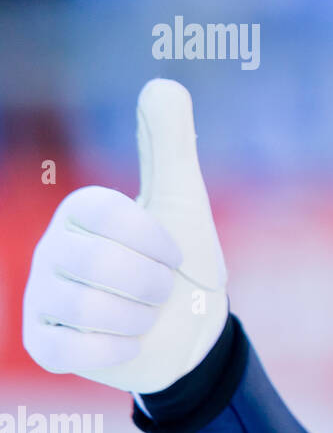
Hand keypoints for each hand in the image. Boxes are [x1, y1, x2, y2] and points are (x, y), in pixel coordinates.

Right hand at [22, 79, 228, 393]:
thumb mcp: (184, 199)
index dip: (151, 238)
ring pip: (86, 308)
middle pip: (97, 263)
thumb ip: (171, 143)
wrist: (191, 332)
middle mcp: (52, 249)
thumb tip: (162, 82)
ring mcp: (41, 297)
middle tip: (164, 291)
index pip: (104, 214)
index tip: (175, 253)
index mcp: (81, 211)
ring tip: (147, 316)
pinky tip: (130, 342)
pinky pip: (71, 350)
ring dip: (138, 318)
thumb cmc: (185, 262)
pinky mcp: (43, 344)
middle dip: (152, 283)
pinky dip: (116, 349)